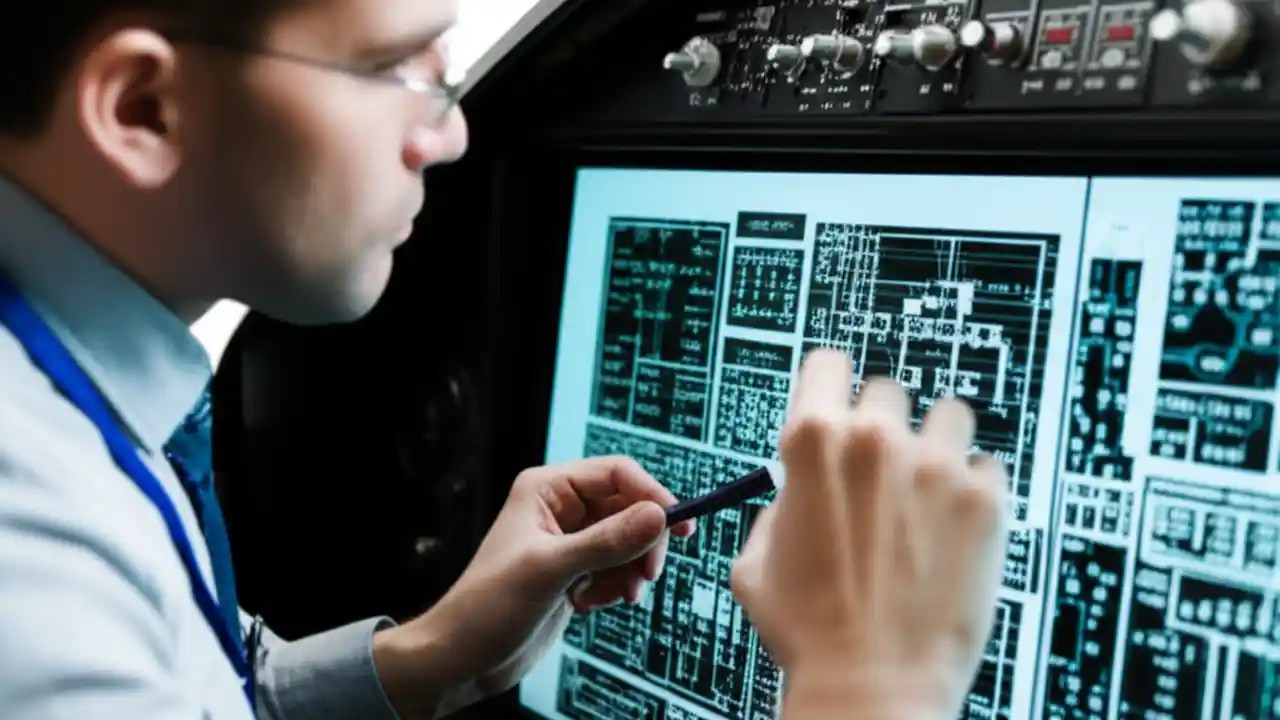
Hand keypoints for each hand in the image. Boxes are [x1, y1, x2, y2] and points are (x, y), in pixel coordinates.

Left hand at [374, 456, 695, 718]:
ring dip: (630, 569)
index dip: (651, 494)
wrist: (463, 658)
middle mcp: (560, 509)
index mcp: (547, 489)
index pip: (615, 473)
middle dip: (643, 542)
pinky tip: (591, 605)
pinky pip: (617, 568)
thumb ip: (607, 541)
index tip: (678, 525)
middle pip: (629, 508)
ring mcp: (570, 542)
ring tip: (614, 596)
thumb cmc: (487, 607)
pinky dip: (616, 586)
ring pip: (628, 541)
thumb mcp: (551, 569)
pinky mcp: (576, 572)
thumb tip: (658, 516)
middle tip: (649, 573)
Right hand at [730, 349, 1007, 718]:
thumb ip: (779, 507)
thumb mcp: (757, 562)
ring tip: (929, 493)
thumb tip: (800, 491)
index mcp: (814, 443)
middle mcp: (877, 442)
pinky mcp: (986, 502)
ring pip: (950, 415)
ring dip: (938, 445)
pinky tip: (955, 530)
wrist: (871, 687)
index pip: (828, 363)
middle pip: (889, 390)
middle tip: (882, 476)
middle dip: (884, 427)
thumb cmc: (808, 632)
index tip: (839, 404)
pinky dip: (975, 492)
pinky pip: (989, 468)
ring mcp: (937, 468)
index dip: (830, 387)